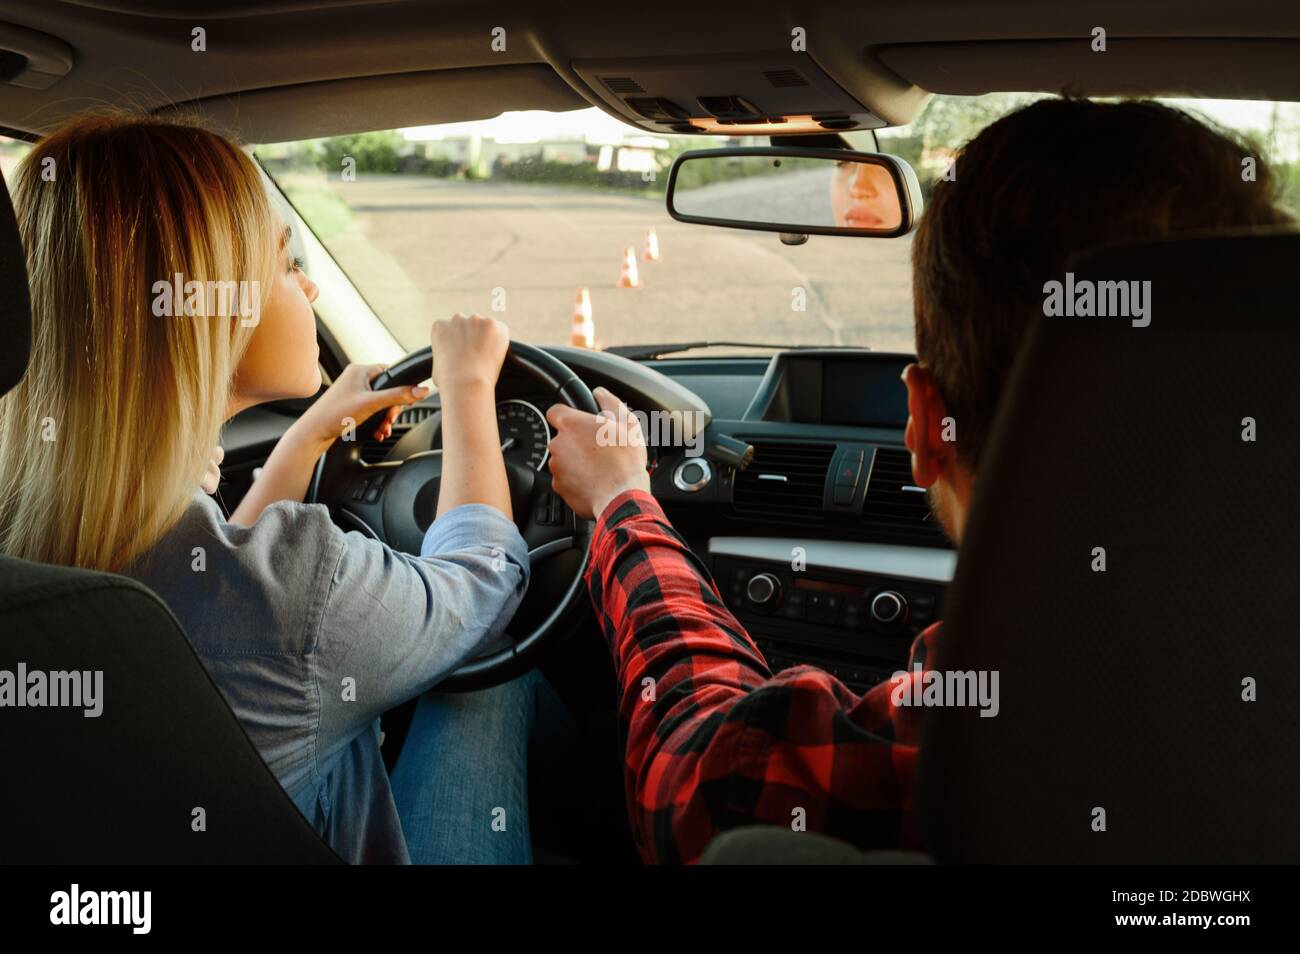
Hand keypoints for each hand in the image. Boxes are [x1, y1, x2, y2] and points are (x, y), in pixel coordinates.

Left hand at [295, 362, 428, 450]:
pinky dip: (377, 423)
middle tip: (388, 420)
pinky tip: (376, 432)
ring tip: (382, 429)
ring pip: (381, 404)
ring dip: (385, 419)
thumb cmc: (335, 414)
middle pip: (388, 391)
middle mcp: (356, 379)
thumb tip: (422, 390)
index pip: (390, 373)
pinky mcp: (351, 406)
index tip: (404, 402)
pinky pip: (372, 412)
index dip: (400, 388)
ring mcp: (353, 393)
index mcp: (360, 371)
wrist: (314, 433)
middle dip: (391, 410)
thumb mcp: (372, 404)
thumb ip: (399, 396)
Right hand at [431, 313, 509, 393]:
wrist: (465, 382)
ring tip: (485, 358)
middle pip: (469, 326)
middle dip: (473, 338)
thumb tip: (448, 361)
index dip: (459, 343)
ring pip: (485, 328)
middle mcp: (456, 318)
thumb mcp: (437, 365)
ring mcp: (475, 320)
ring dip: (487, 340)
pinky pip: (500, 331)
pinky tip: (494, 355)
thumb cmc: (449, 381)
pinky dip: (499, 342)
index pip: (452, 330)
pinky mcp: (492, 324)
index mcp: (440, 326)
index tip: (463, 354)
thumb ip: (444, 355)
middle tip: (477, 356)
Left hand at [546, 387, 650, 519]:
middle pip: (561, 437)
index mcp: (571, 424)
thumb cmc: (625, 461)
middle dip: (576, 441)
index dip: (568, 415)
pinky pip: (565, 478)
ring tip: (599, 465)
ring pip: (563, 458)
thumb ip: (610, 402)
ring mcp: (556, 467)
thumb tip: (600, 393)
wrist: (621, 497)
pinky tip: (594, 479)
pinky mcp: (558, 487)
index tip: (579, 422)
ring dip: (576, 460)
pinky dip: (576, 478)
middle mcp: (558, 444)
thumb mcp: (627, 423)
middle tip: (598, 447)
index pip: (555, 411)